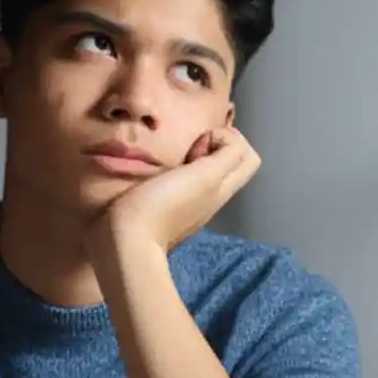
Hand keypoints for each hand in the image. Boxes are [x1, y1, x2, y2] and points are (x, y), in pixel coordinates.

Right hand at [91, 126, 260, 252]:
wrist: (128, 239)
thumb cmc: (165, 203)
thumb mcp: (206, 175)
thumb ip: (226, 154)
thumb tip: (223, 140)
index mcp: (224, 188)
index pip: (249, 156)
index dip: (229, 138)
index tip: (202, 142)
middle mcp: (214, 197)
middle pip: (232, 162)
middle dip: (216, 144)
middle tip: (191, 148)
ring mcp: (192, 204)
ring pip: (210, 170)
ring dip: (198, 155)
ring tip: (177, 157)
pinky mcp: (170, 208)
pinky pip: (188, 180)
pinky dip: (182, 168)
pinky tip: (164, 171)